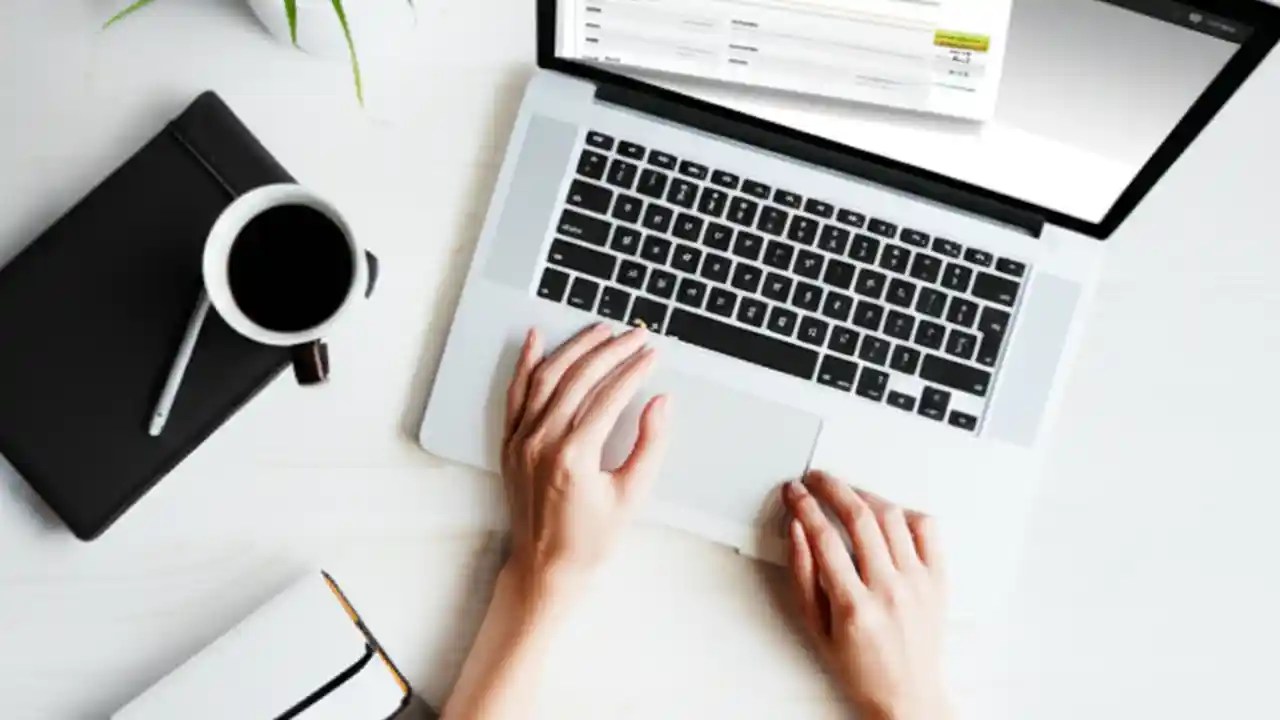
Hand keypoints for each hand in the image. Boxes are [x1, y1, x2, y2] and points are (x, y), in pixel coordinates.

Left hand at [501, 323, 669, 598]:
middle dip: (610, 351)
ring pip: (547, 379)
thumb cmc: (590, 539)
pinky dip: (526, 365)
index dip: (634, 370)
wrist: (546, 568)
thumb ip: (650, 445)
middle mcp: (542, 442)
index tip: (651, 354)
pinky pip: (516, 395)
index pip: (609, 396)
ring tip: (600, 331)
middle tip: (634, 335)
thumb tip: (661, 402)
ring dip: (575, 349)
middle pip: (578, 379)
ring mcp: (522, 441)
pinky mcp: (511, 444)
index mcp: (574, 456)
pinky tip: (537, 340)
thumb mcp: (632, 495)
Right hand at [783, 471, 950, 719]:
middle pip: (859, 516)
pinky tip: (887, 514)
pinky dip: (905, 513)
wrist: (907, 694)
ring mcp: (919, 583)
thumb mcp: (816, 628)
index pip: (825, 537)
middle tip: (817, 480)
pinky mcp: (939, 579)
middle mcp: (890, 590)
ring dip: (865, 495)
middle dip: (832, 488)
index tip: (795, 492)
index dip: (805, 506)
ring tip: (848, 493)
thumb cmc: (860, 667)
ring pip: (892, 516)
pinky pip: (926, 528)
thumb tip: (799, 529)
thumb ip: (804, 575)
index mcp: (854, 607)